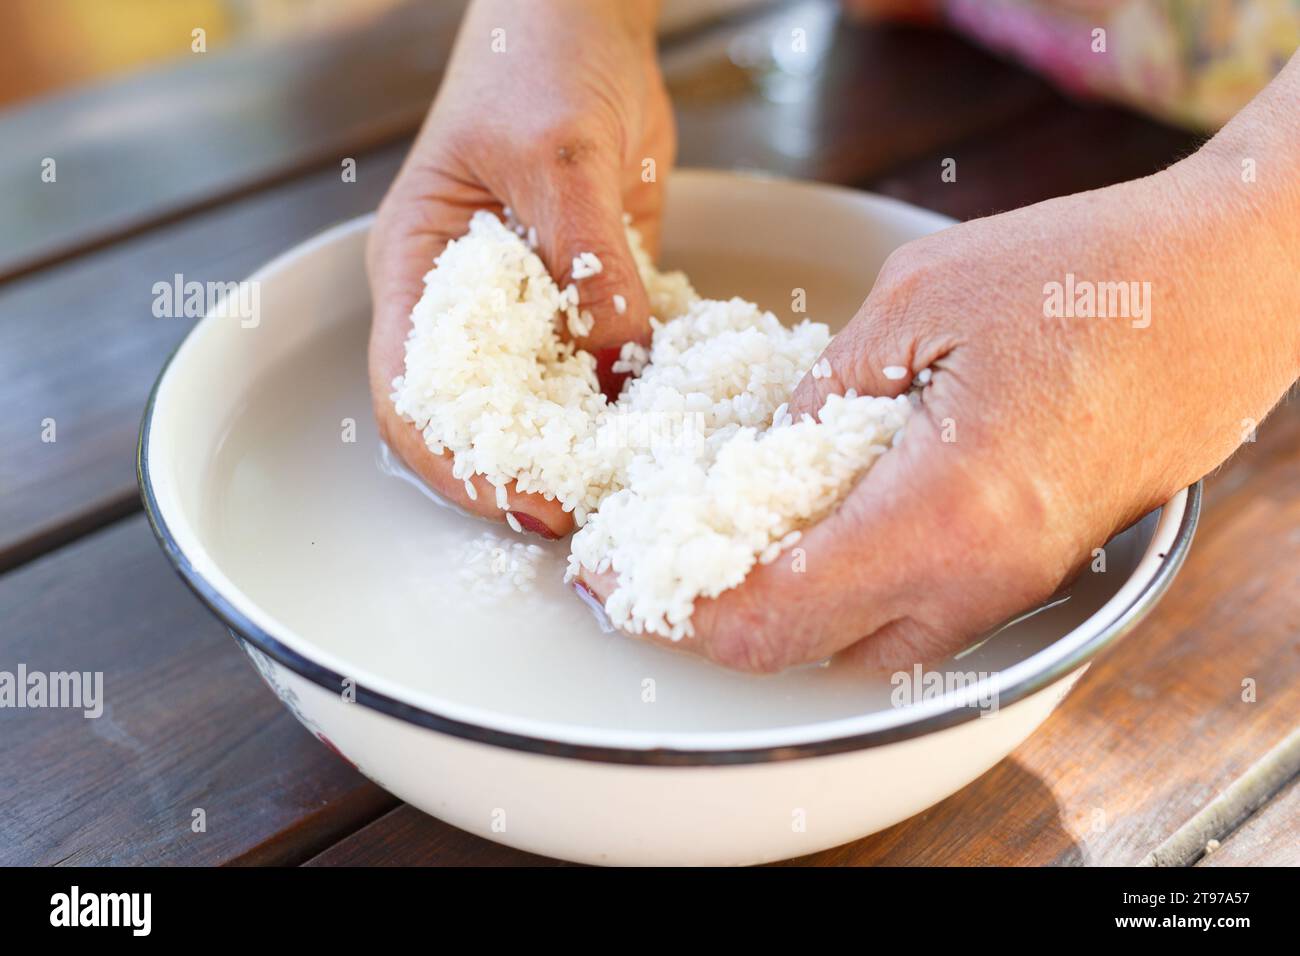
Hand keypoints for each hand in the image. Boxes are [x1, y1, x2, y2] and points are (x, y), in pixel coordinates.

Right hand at [368, 0, 670, 538]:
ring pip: (551, 402)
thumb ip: (588, 262)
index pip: (415, 399)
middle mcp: (469, 306)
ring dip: (590, 443)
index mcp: (419, 273)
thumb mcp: (559, 155)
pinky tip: (674, 417)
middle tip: (595, 509)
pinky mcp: (589, 297)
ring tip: (640, 478)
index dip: (462, 465)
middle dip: (530, 473)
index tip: (529, 502)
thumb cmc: (538, 61)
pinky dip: (636, 395)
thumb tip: (618, 360)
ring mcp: (531, 305)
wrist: (586, 18)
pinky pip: (608, 363)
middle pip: (482, 420)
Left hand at [580, 139, 1299, 671]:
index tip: (615, 579)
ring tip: (727, 532)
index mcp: (940, 514)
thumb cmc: (1092, 280)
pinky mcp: (1029, 572)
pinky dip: (844, 588)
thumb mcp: (915, 301)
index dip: (674, 608)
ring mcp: (1010, 588)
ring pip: (857, 644)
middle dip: (714, 616)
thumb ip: (821, 392)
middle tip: (660, 557)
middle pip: (804, 650)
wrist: (1228, 297)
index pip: (770, 615)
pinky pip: (913, 614)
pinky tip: (817, 518)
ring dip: (779, 605)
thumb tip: (762, 451)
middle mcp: (977, 579)